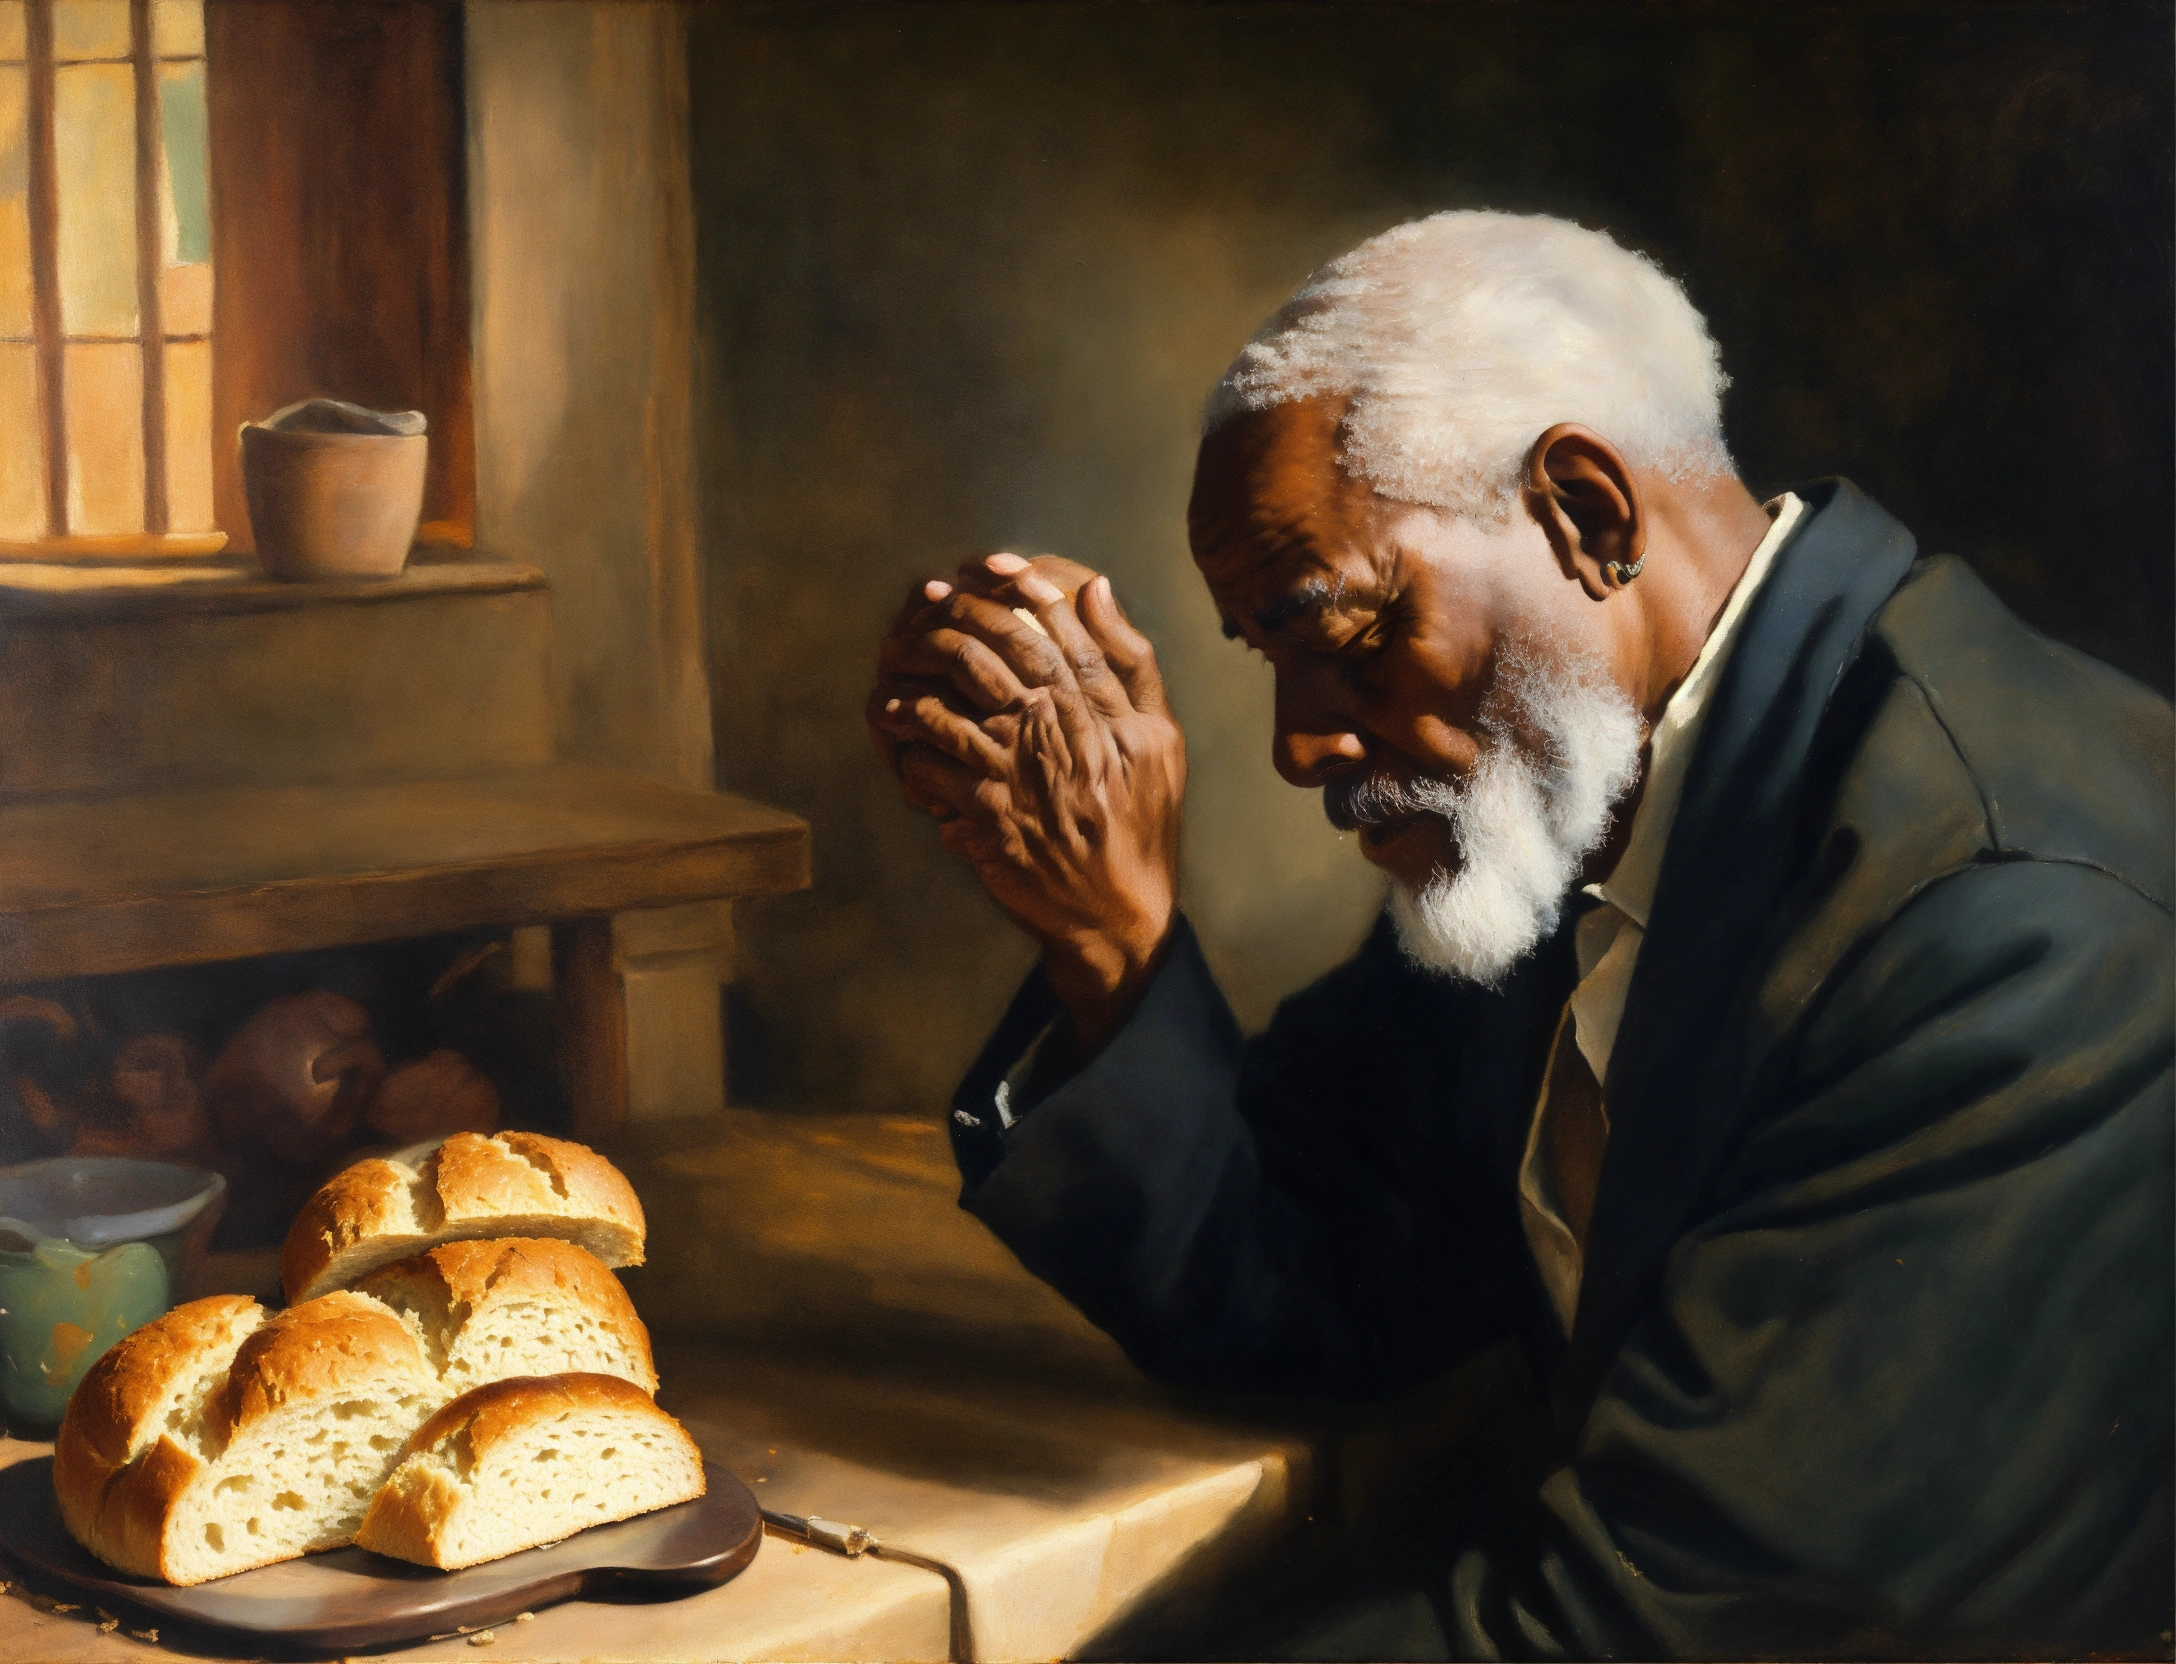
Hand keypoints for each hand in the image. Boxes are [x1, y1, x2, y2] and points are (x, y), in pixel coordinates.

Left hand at [869, 554, 1185, 1046]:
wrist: (1117, 910)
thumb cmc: (1140, 821)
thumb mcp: (1160, 740)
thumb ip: (1131, 663)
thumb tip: (1096, 589)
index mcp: (1103, 711)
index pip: (1057, 631)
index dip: (1020, 591)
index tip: (992, 566)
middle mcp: (1060, 734)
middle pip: (996, 654)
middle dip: (955, 618)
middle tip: (931, 603)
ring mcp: (1020, 775)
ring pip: (949, 705)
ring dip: (915, 683)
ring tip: (896, 675)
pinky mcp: (987, 816)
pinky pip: (930, 767)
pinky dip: (908, 750)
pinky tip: (899, 742)